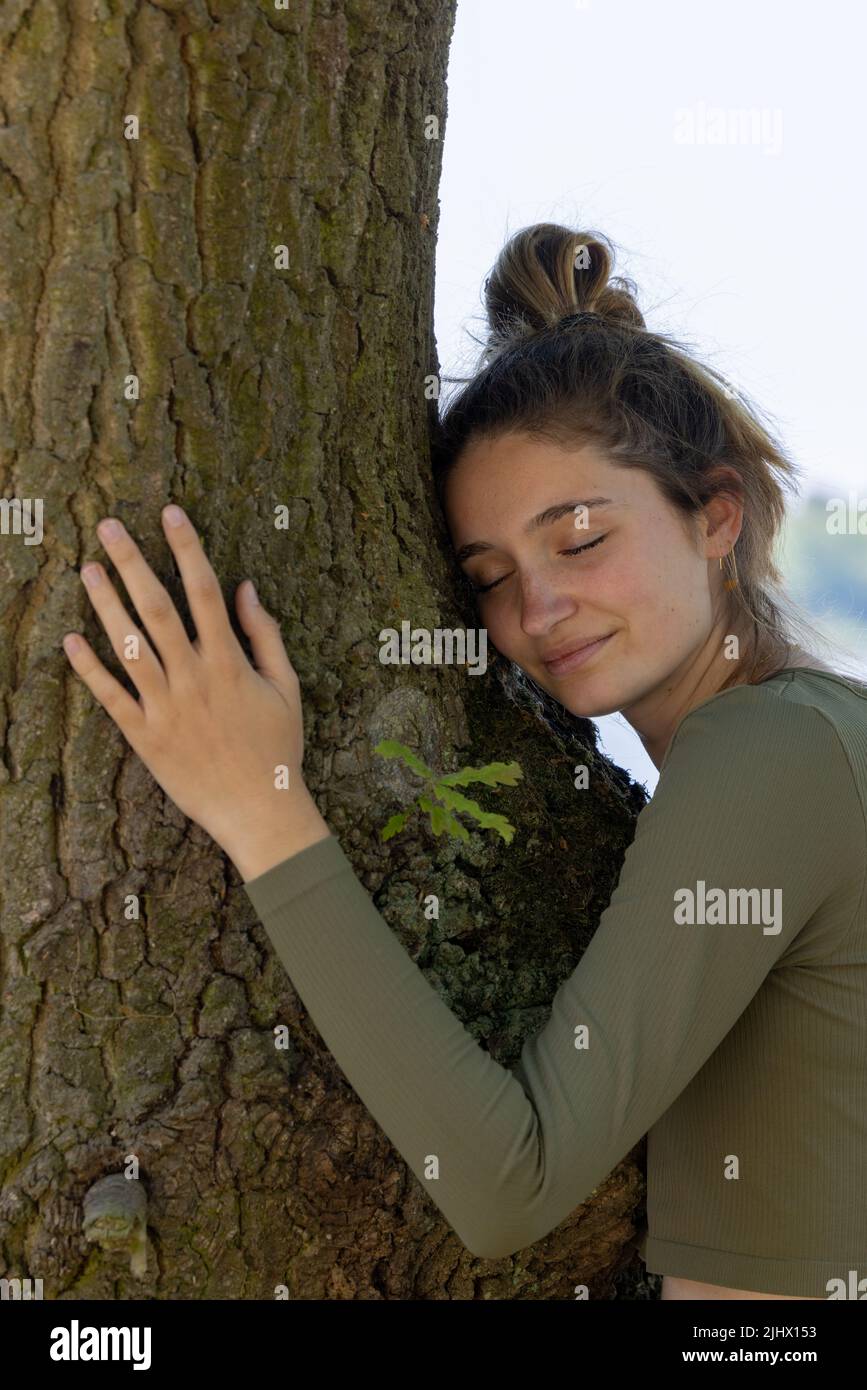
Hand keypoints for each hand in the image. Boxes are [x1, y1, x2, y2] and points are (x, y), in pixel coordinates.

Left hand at [62, 504, 329, 877]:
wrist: (259, 809)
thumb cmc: (279, 748)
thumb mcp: (287, 688)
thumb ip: (266, 635)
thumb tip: (246, 588)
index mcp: (229, 662)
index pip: (203, 590)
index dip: (186, 547)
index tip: (170, 512)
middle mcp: (192, 678)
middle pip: (156, 607)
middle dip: (132, 561)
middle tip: (108, 526)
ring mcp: (165, 707)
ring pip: (127, 645)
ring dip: (105, 604)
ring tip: (87, 569)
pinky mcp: (145, 737)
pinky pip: (110, 697)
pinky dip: (89, 668)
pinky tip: (71, 640)